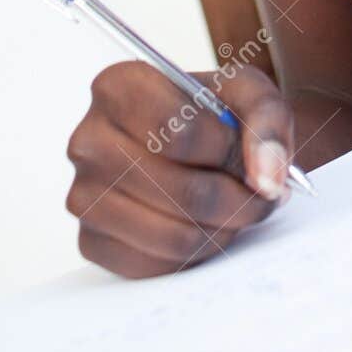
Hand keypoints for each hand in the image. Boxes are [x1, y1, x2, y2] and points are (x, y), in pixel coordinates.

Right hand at [65, 61, 294, 276]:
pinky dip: (195, 254)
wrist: (197, 143)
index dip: (228, 149)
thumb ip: (267, 124)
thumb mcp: (250, 93)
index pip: (181, 132)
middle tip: (260, 195)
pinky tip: (207, 226)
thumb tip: (267, 181)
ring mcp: (83, 195)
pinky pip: (156, 265)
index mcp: (117, 86)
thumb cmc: (217, 113)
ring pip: (172, 234)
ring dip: (222, 230)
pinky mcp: (91, 241)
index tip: (243, 149)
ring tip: (238, 210)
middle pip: (181, 189)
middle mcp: (88, 139)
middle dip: (236, 199)